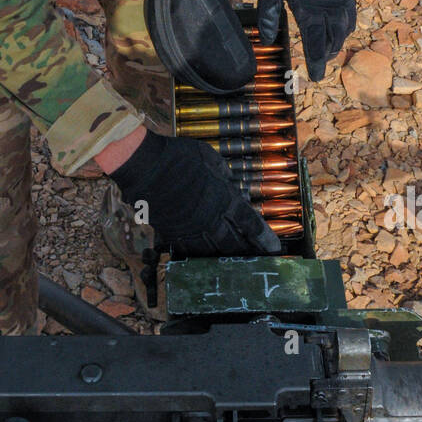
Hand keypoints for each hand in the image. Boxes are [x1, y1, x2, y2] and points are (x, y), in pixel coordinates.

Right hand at [111, 130, 280, 257]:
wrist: (146, 165)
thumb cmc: (179, 156)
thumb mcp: (211, 160)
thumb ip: (226, 178)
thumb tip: (235, 190)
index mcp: (224, 199)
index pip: (252, 225)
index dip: (265, 238)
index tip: (275, 247)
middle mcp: (211, 219)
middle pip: (236, 244)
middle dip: (250, 253)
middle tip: (260, 261)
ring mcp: (191, 229)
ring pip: (214, 251)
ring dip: (227, 258)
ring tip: (237, 265)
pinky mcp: (174, 233)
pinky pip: (191, 251)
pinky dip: (202, 256)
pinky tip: (207, 259)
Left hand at [258, 0, 355, 79]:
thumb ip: (268, 15)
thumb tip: (266, 40)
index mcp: (310, 11)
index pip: (317, 46)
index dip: (316, 64)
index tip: (315, 77)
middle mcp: (330, 9)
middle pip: (333, 41)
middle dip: (327, 55)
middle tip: (320, 63)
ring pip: (345, 30)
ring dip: (337, 43)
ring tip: (329, 49)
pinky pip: (352, 15)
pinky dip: (347, 27)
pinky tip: (341, 28)